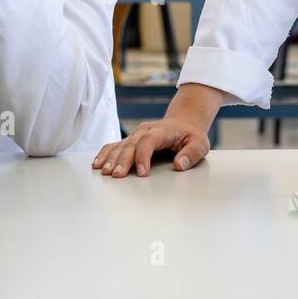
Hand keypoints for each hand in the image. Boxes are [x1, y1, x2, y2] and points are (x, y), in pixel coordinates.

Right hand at [92, 83, 223, 176]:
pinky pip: (114, 145)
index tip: (143, 173)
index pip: (149, 141)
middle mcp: (145, 130)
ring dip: (111, 159)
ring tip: (104, 172)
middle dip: (123, 161)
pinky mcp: (130, 140)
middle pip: (131, 144)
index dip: (144, 156)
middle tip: (117, 176)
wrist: (183, 123)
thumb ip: (192, 154)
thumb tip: (180, 164)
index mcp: (162, 130)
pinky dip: (105, 154)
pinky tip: (97, 164)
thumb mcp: (200, 144)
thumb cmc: (191, 135)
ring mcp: (135, 135)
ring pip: (120, 145)